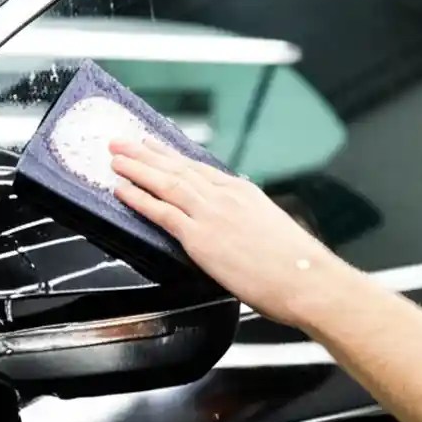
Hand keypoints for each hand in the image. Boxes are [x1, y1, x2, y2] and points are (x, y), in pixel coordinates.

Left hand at [109, 137, 361, 328]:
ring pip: (165, 182)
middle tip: (122, 142)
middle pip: (177, 167)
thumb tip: (236, 226)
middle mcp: (225, 196)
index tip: (154, 146)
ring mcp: (211, 214)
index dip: (171, 156)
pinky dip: (139, 198)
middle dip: (146, 153)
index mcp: (243, 191)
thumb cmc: (295, 264)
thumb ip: (247, 220)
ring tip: (115, 158)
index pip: (199, 167)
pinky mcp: (200, 237)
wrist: (307, 279)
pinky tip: (123, 190)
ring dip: (136, 168)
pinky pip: (162, 212)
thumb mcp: (271, 227)